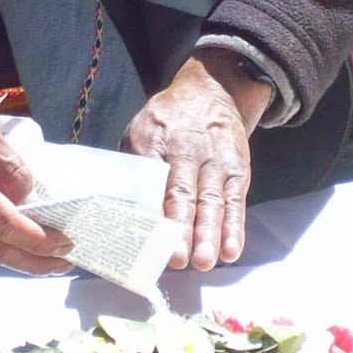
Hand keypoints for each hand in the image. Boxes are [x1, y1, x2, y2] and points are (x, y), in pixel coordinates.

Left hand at [122, 52, 270, 271]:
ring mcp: (214, 161)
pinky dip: (235, 227)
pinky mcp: (236, 169)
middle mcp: (186, 151)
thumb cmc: (166, 123)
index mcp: (153, 142)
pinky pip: (235, 201)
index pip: (148, 180)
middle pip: (182, 193)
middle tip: (176, 258)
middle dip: (180, 228)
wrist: (210, 91)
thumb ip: (131, 168)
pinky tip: (230, 251)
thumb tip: (116, 212)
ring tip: (205, 261)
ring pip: (211, 200)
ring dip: (209, 233)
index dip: (147, 210)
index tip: (142, 239)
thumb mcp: (139, 132)